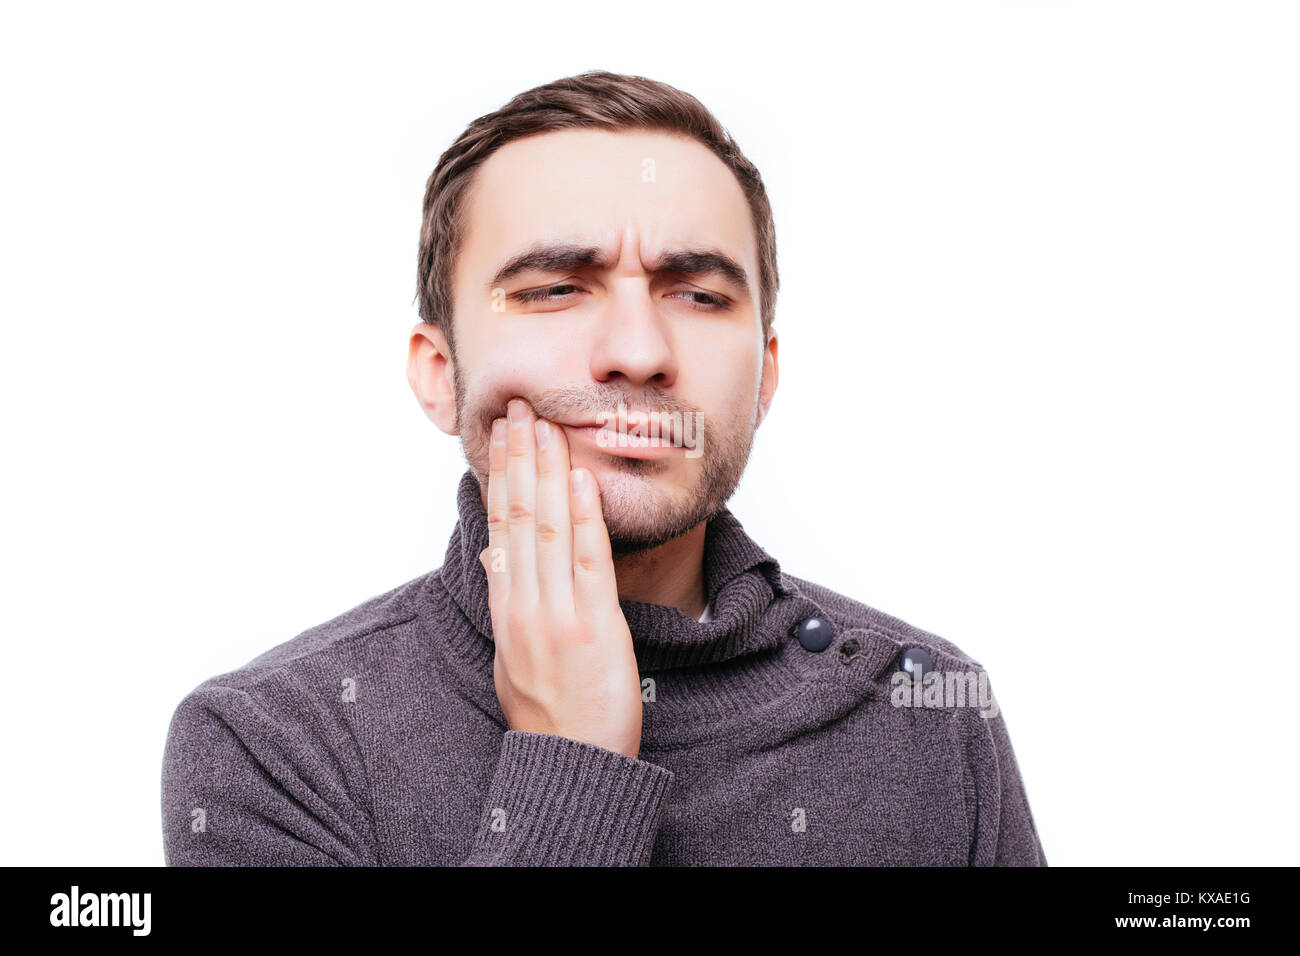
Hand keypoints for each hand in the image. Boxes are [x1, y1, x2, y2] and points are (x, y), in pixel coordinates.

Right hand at [479, 398, 643, 758]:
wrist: (571, 764)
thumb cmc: (548, 715)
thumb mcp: (511, 656)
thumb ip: (507, 603)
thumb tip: (495, 559)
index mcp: (506, 610)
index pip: (500, 528)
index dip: (501, 476)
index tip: (502, 435)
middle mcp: (524, 605)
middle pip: (519, 516)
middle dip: (519, 457)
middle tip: (519, 408)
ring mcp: (557, 615)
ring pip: (550, 529)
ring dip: (549, 471)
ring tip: (546, 425)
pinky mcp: (595, 627)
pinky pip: (589, 563)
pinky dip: (586, 517)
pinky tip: (582, 479)